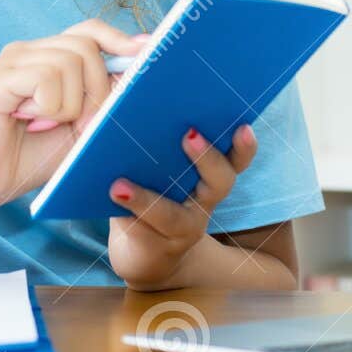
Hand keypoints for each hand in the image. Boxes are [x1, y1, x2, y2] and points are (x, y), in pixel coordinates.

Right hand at [0, 19, 145, 212]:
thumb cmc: (30, 157)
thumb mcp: (81, 128)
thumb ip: (104, 101)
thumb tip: (134, 74)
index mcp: (48, 59)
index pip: (89, 30)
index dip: (119, 38)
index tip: (147, 49)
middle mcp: (29, 52)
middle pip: (86, 46)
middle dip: (97, 90)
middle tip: (79, 125)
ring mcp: (12, 61)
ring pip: (69, 62)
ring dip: (70, 105)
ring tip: (46, 124)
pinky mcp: (0, 79)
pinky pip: (45, 79)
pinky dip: (49, 107)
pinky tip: (28, 119)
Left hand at [107, 124, 257, 289]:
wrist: (145, 253)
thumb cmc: (153, 194)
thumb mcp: (157, 165)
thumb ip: (150, 138)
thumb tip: (121, 98)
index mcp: (211, 175)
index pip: (237, 158)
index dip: (244, 146)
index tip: (242, 126)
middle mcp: (204, 203)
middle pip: (219, 183)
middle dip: (207, 158)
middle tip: (189, 134)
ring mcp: (183, 229)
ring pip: (171, 216)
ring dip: (145, 199)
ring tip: (117, 186)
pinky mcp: (156, 247)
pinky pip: (140, 230)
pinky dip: (122, 211)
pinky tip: (106, 195)